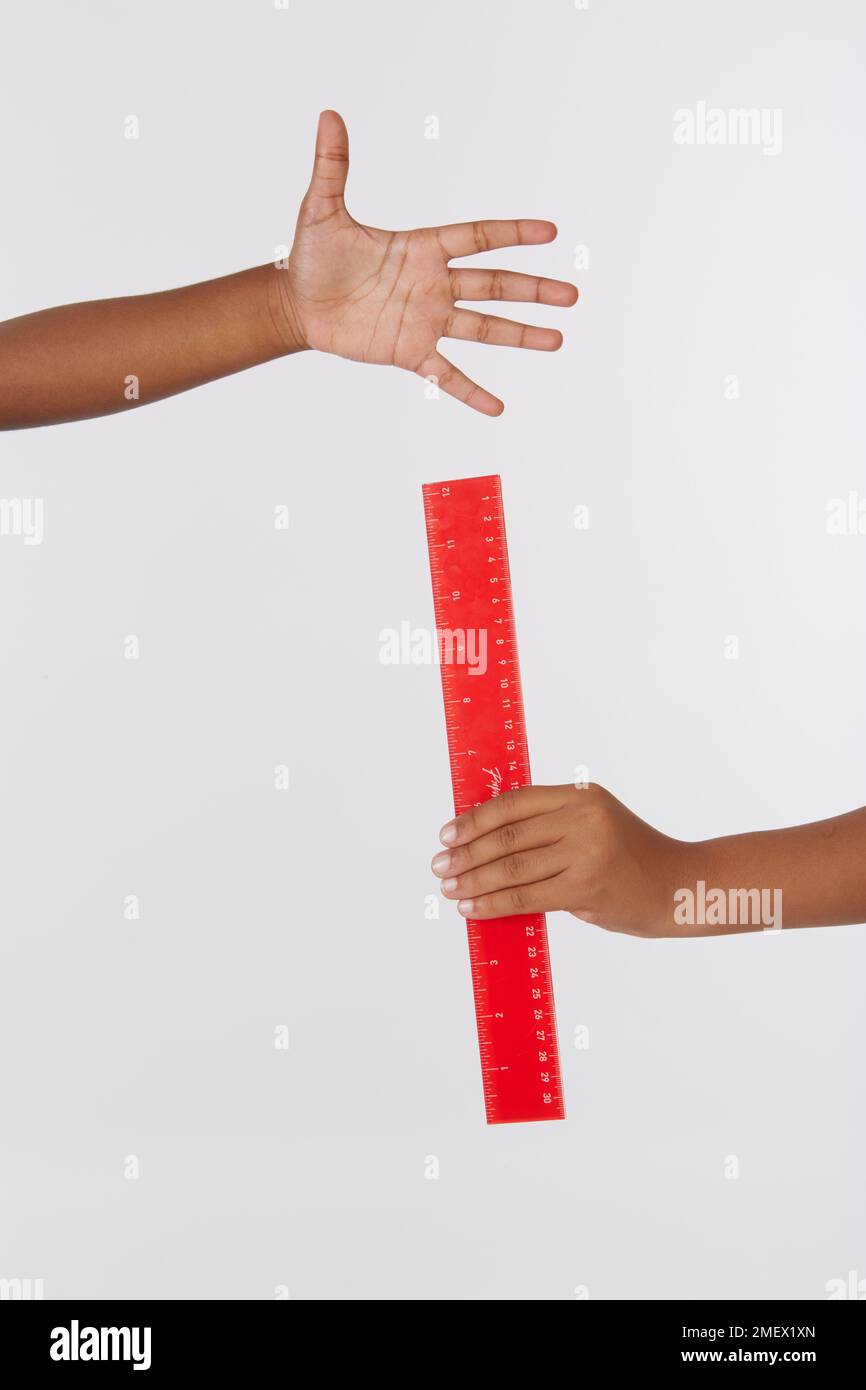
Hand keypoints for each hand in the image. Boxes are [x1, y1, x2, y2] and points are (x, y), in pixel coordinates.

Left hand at [278, 111, 577, 414]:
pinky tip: (498, 407)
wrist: (296, 305)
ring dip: (520, 335)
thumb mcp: (322, 209)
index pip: (477, 237)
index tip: (549, 232)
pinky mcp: (409, 352)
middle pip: (494, 286)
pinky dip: (471, 393)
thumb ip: (333, 165)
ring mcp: (425, 320)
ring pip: (482, 328)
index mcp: (422, 248)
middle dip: (533, 290)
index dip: (512, 233)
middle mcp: (433, 284)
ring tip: (557, 339)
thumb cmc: (311, 255)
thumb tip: (328, 115)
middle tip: (572, 296)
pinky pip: (446, 375)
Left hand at [431, 783, 688, 937]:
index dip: (475, 819)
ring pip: (512, 868)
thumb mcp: (596, 823)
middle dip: (466, 853)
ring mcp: (585, 853)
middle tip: (439, 865)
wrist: (680, 887)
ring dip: (473, 881)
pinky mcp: (585, 889)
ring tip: (449, 888)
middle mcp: (582, 818)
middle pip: (508, 836)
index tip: (447, 834)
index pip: (514, 803)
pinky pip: (526, 897)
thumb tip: (487, 843)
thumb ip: (551, 826)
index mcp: (580, 795)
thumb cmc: (631, 858)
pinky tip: (473, 908)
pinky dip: (493, 904)